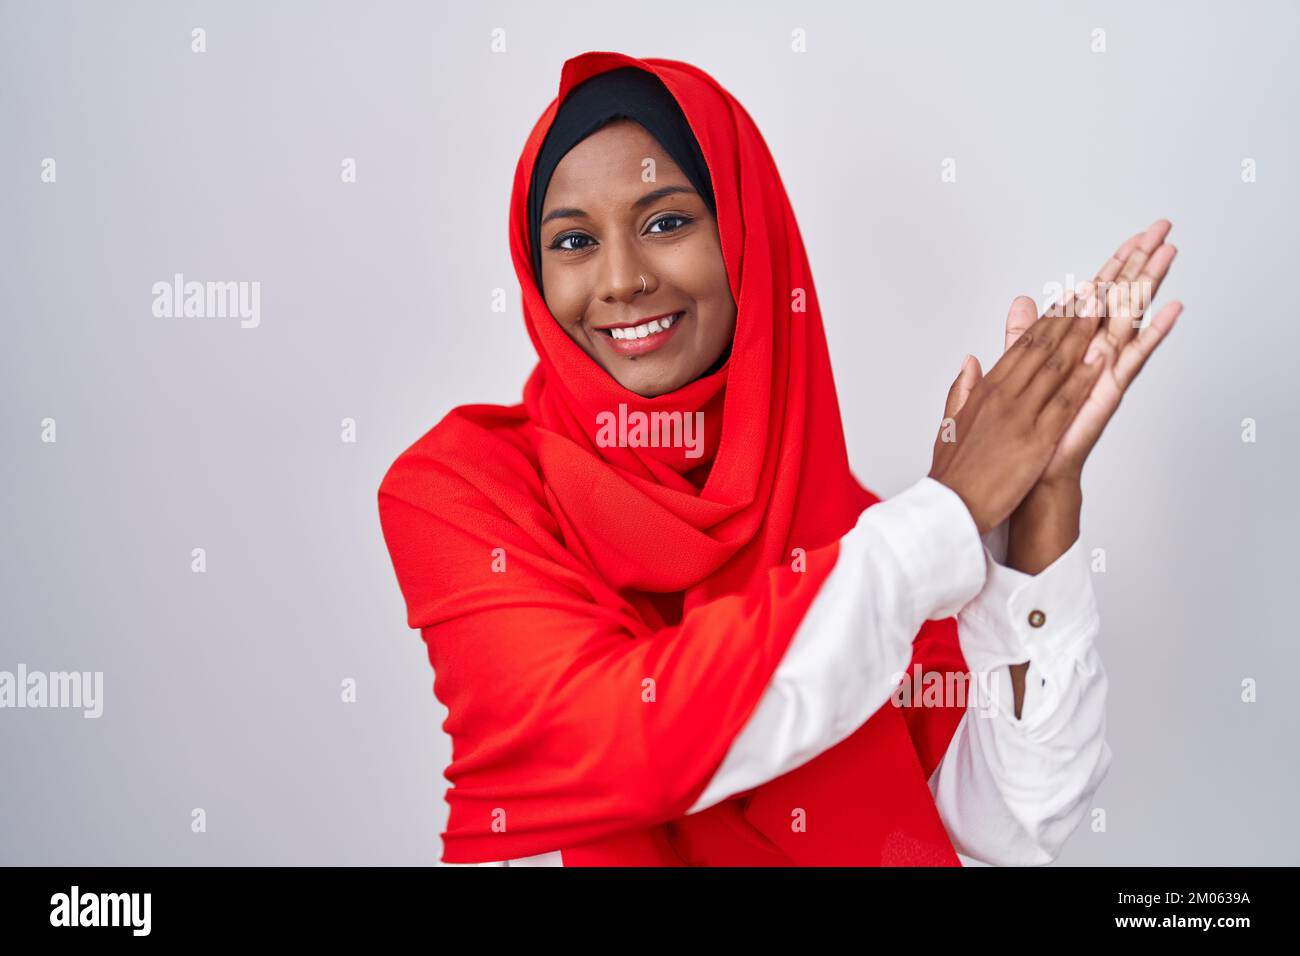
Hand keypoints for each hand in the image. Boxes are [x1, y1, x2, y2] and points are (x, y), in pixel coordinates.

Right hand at [928, 303, 1106, 535]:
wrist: (950, 507)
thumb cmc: (952, 472)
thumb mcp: (950, 423)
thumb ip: (962, 388)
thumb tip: (971, 360)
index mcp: (984, 391)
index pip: (1021, 347)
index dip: (1047, 320)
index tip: (1067, 299)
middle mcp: (1003, 396)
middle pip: (1042, 347)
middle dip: (1070, 316)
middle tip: (1094, 290)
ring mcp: (1020, 416)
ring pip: (1056, 367)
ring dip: (1082, 336)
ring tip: (1103, 310)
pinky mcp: (1036, 440)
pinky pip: (1064, 403)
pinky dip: (1083, 379)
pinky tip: (1101, 359)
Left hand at [949, 220, 1182, 490]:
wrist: (1030, 476)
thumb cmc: (1028, 434)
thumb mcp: (1016, 373)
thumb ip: (1023, 336)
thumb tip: (1021, 302)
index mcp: (1071, 349)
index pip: (1094, 299)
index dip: (1112, 268)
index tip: (1130, 237)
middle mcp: (1092, 356)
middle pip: (1119, 301)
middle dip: (1138, 264)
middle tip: (1160, 229)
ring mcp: (1103, 372)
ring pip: (1129, 320)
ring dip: (1150, 285)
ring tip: (1169, 252)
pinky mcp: (1106, 393)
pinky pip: (1132, 360)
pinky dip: (1152, 334)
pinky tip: (1171, 309)